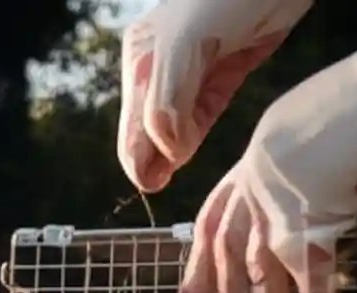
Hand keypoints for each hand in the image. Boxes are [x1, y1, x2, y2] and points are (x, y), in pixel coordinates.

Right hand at [117, 0, 312, 192]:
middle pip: (148, 127)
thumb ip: (169, 98)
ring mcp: (192, 70)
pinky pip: (202, 112)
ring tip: (167, 178)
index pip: (133, 124)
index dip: (139, 157)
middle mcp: (160, 65)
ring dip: (171, 151)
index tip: (153, 184)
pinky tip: (188, 151)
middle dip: (151, 157)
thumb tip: (168, 150)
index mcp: (142, 57)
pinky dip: (194, 133)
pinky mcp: (224, 72)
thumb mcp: (186, 43)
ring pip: (174, 124)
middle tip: (159, 186)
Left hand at [175, 8, 356, 292]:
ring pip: (264, 279)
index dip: (197, 279)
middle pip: (233, 265)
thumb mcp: (297, 136)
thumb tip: (294, 198)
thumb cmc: (344, 111)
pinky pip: (311, 276)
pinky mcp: (319, 222)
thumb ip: (285, 173)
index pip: (209, 232)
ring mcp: (284, 211)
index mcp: (246, 175)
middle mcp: (255, 196)